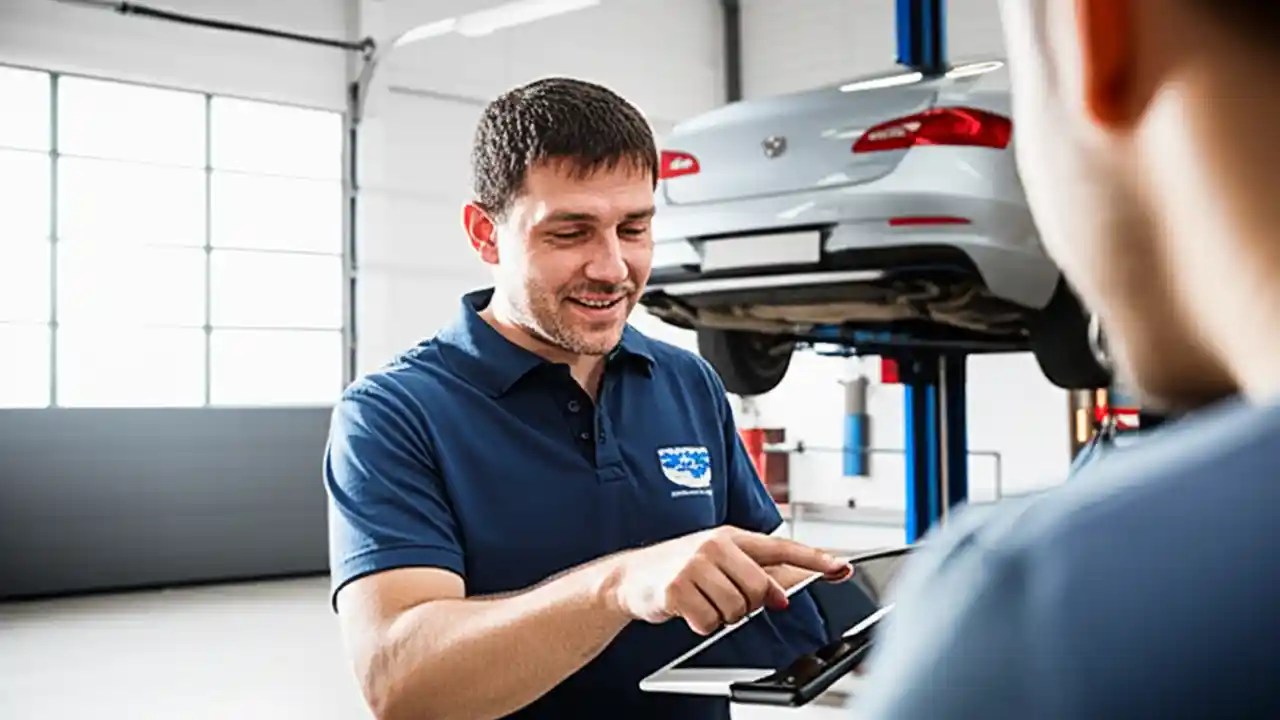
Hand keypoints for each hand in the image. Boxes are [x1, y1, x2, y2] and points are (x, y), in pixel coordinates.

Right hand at [603, 527, 848, 635]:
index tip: (841, 567)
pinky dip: (701, 624)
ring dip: (722, 616)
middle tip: (725, 597)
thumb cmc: (679, 568)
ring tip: (703, 601)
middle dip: (748, 604)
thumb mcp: (718, 562)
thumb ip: (753, 574)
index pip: (782, 547)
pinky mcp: (678, 588)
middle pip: (760, 590)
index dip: (814, 559)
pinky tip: (688, 609)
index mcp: (730, 537)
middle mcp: (715, 546)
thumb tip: (782, 597)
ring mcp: (695, 566)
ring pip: (736, 610)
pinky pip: (709, 622)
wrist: (630, 576)